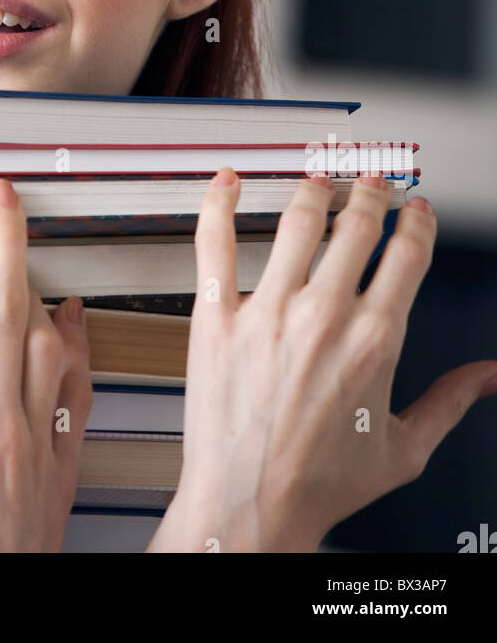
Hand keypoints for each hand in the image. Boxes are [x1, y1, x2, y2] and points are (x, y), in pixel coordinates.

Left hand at [147, 169, 496, 552]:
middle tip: (371, 181)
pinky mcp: (217, 317)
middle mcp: (323, 317)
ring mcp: (267, 312)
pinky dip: (220, 204)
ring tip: (319, 178)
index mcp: (373, 342)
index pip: (407, 253)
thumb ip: (450, 401)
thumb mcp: (404, 449)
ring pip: (296, 222)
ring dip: (314, 190)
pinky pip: (214, 244)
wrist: (250, 505)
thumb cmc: (319, 483)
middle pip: (356, 225)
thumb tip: (486, 377)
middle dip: (370, 194)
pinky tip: (227, 182)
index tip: (414, 209)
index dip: (416, 220)